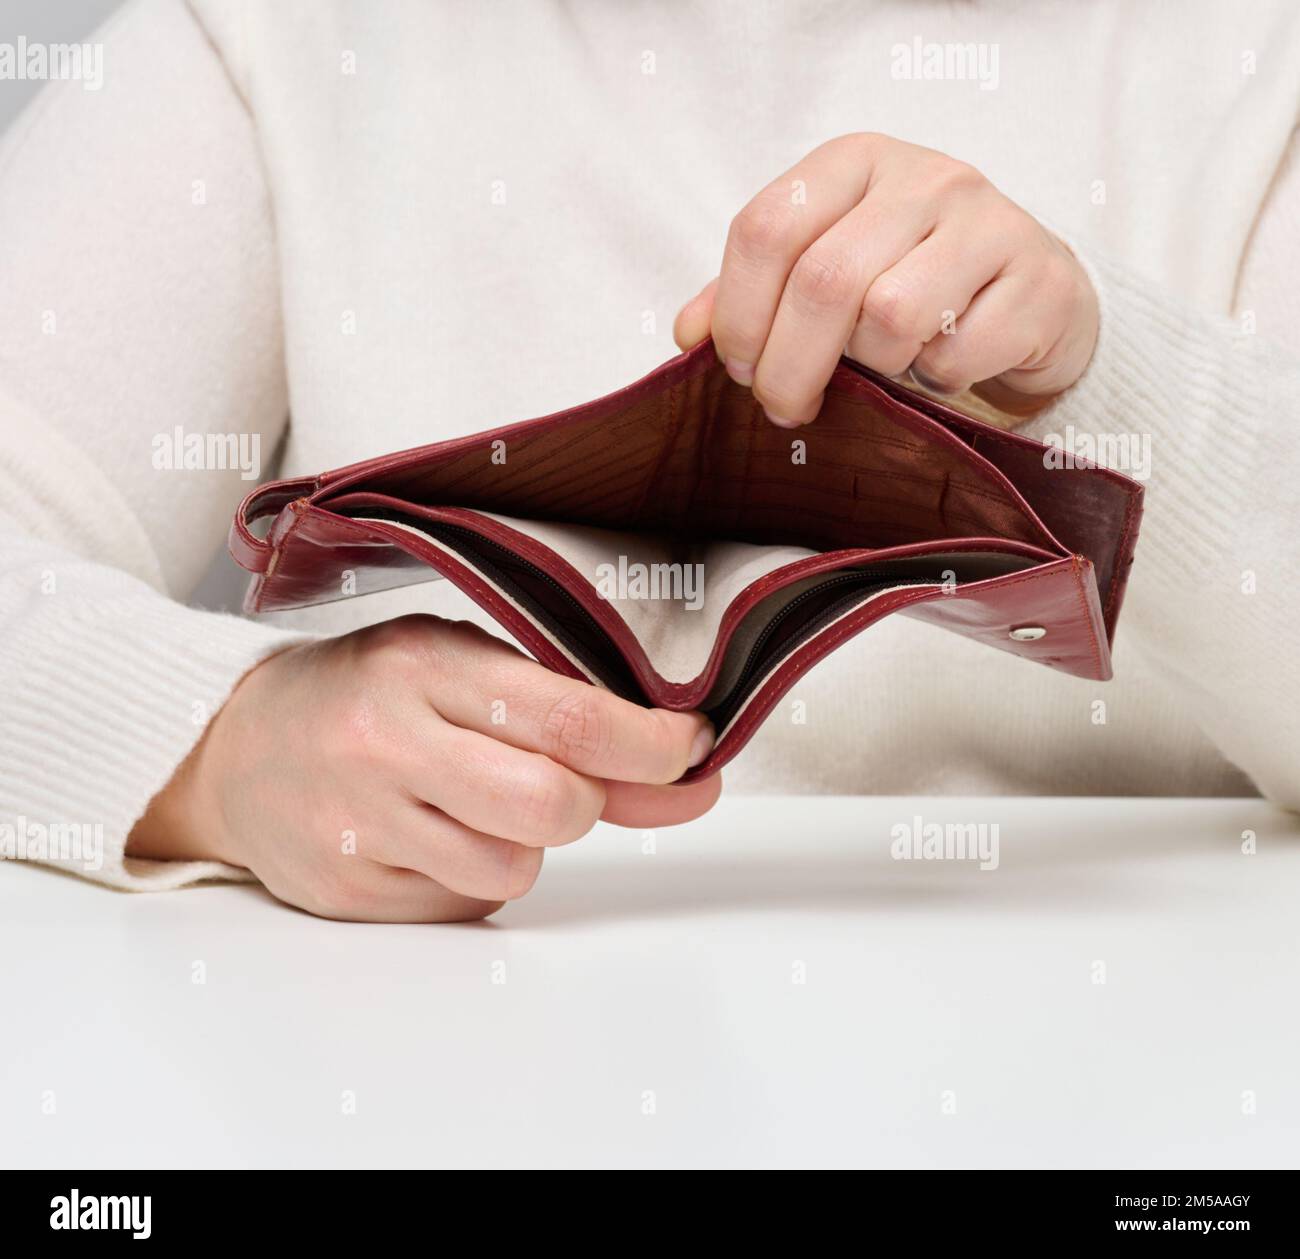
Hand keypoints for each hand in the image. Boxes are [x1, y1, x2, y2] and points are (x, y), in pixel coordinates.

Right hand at [128, 614, 718, 921]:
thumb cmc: (368, 692)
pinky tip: (429, 833)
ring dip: (523, 843)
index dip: (652, 747)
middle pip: (553, 807)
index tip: (689, 752)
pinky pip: (463, 906)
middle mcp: (387, 743)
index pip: (571, 718)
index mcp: (424, 665)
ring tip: (470, 801)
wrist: (236, 746)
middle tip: (564, 783)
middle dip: (586, 805)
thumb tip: (683, 780)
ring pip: (513, 869)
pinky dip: (471, 876)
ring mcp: (358, 825)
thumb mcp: (461, 670)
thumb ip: (571, 723)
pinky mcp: (346, 892)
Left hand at [674, 132, 1097, 422]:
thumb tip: (686, 335)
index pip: (766, 228)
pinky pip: (956, 353)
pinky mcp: (1038, 277)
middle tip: (786, 408)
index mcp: (855, 162)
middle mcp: (923, 177)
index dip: (738, 314)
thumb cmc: (914, 284)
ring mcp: (989, 221)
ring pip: (891, 315)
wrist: (1035, 297)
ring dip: (874, 366)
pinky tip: (942, 367)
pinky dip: (937, 380)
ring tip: (886, 367)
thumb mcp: (827, 271)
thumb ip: (752, 295)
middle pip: (823, 281)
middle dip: (788, 367)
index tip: (738, 369)